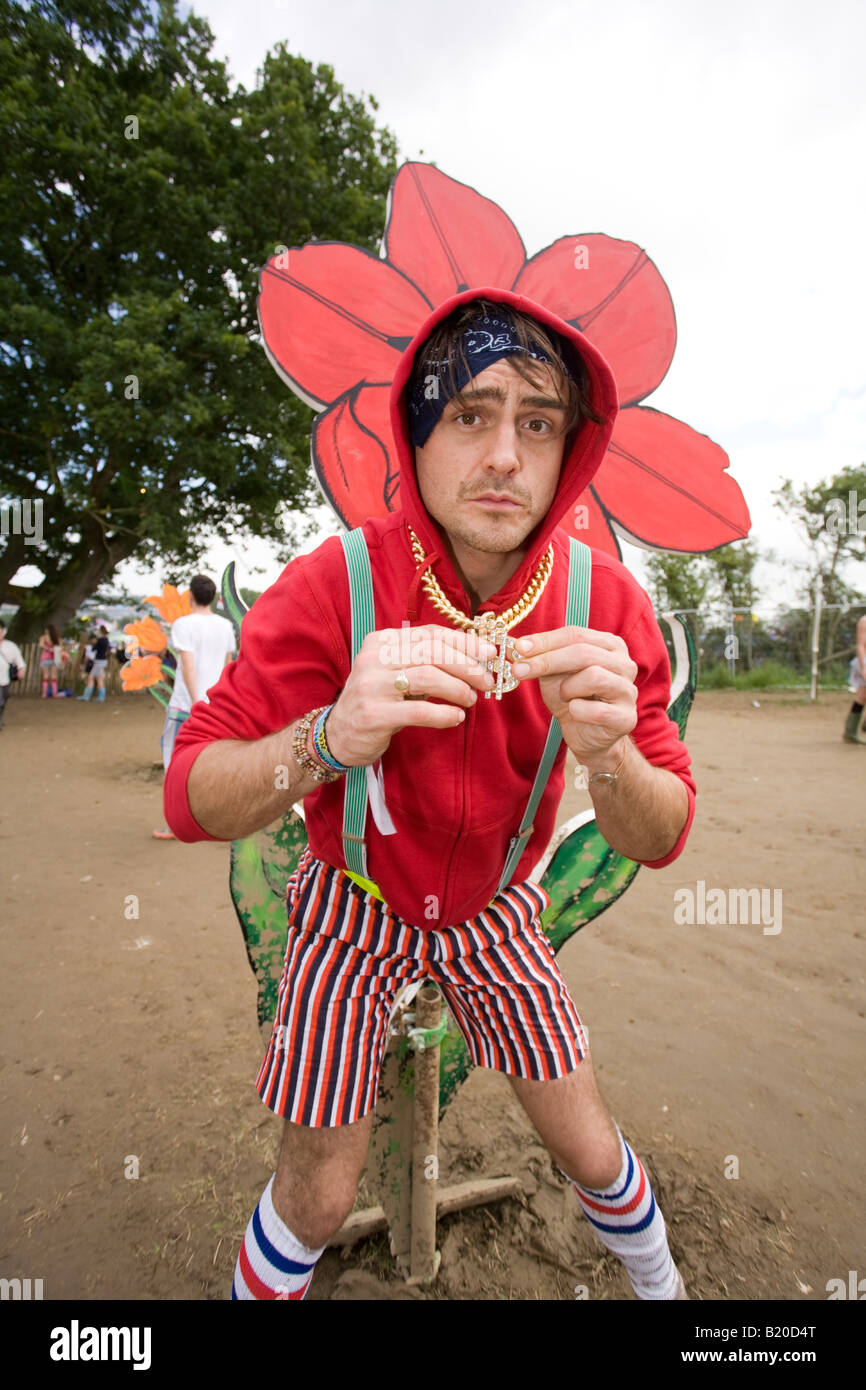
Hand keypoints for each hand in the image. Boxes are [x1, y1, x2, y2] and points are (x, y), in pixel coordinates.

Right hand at [325, 625, 498, 766]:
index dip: (463, 642)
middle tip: (486, 680)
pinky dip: (443, 714)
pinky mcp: (374, 714)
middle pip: (431, 653)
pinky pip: (419, 711)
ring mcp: (372, 685)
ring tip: (472, 699)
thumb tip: (474, 656)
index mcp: (382, 641)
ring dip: (457, 688)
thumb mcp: (396, 672)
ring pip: (428, 677)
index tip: (488, 653)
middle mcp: (374, 658)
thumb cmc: (377, 701)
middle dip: (466, 665)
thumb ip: (426, 661)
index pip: (429, 634)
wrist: (338, 734)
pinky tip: (456, 717)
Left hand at [511, 625, 637, 764]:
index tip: (518, 648)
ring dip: (568, 688)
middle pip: (584, 652)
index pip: (575, 634)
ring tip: (564, 697)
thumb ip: (537, 657)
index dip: (545, 640)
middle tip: (519, 670)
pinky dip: (577, 711)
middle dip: (547, 661)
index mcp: (609, 645)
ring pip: (594, 676)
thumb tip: (511, 644)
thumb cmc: (572, 698)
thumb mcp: (552, 674)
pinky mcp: (627, 717)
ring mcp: (629, 690)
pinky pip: (597, 710)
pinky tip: (574, 713)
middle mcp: (625, 663)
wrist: (587, 735)